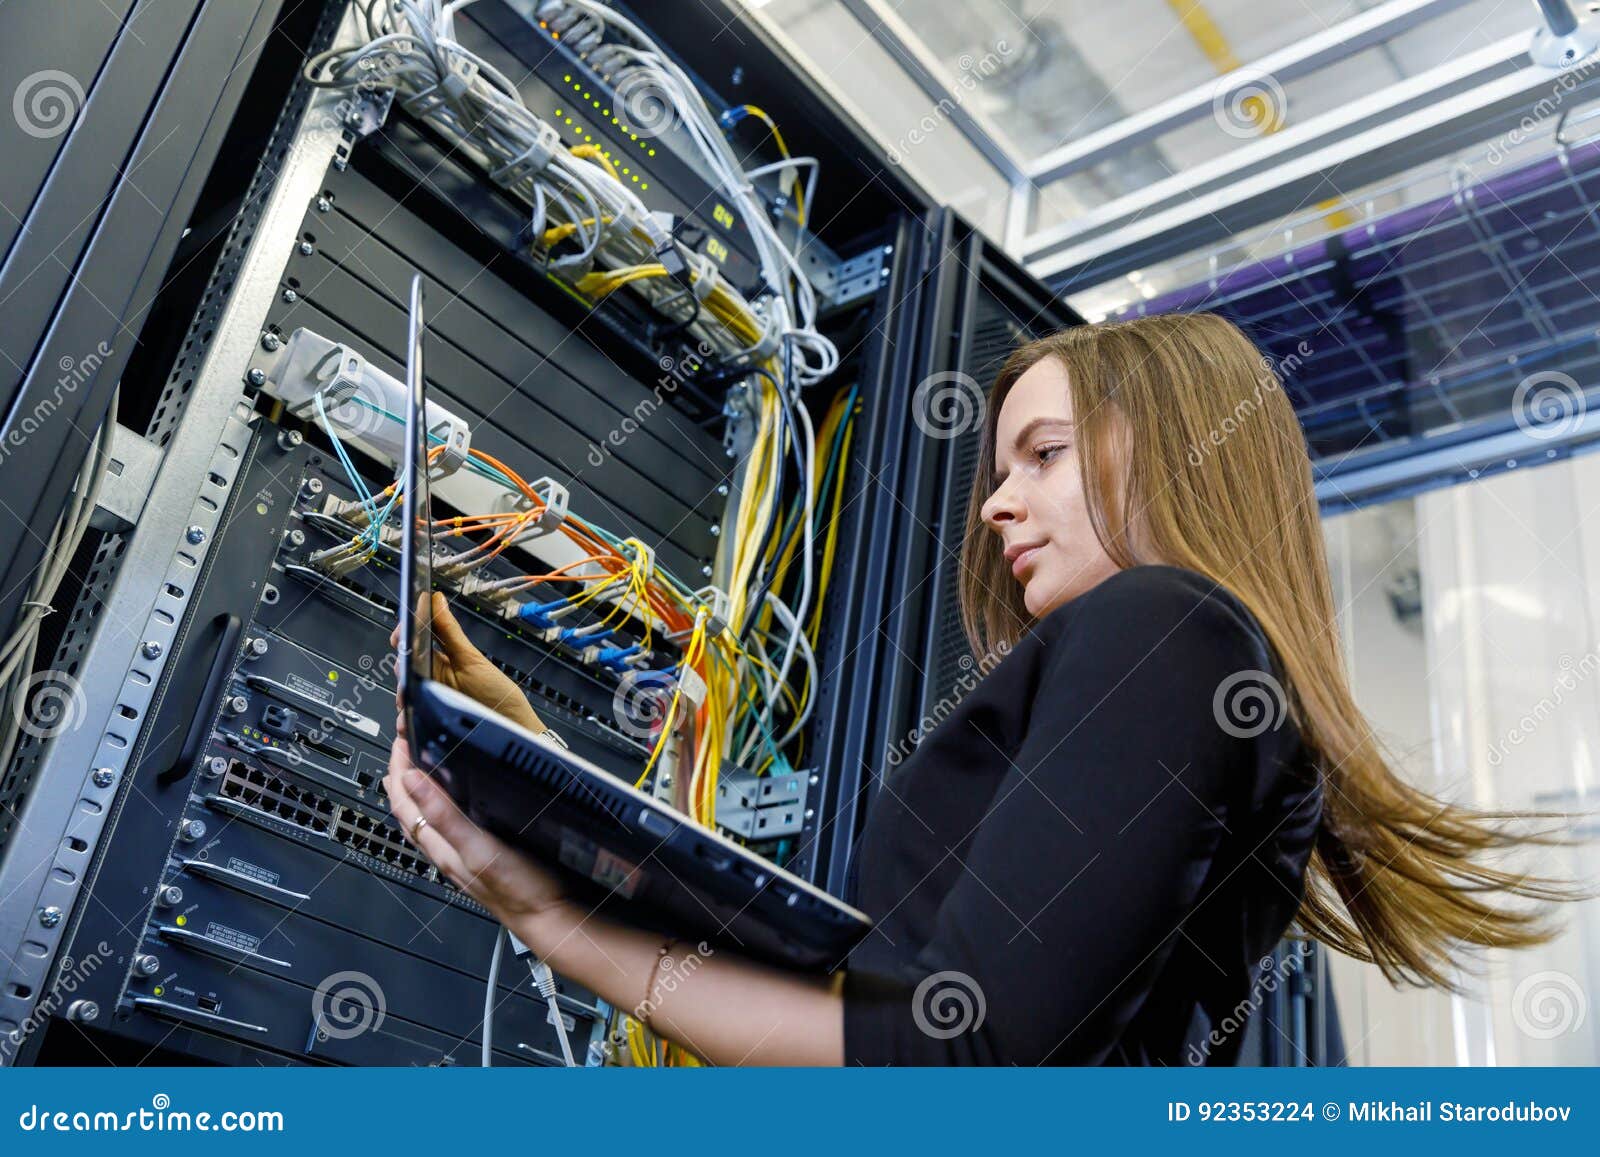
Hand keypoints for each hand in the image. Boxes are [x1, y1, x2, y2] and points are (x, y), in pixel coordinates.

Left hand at [385, 737, 567, 924]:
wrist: (548, 917)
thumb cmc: (518, 891)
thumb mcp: (479, 849)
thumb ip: (445, 816)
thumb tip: (413, 780)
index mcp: (440, 846)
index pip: (403, 801)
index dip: (398, 767)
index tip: (401, 738)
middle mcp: (445, 851)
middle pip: (409, 810)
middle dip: (402, 776)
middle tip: (404, 747)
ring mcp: (460, 856)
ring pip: (425, 821)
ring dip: (417, 793)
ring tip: (417, 771)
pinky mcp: (478, 857)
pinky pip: (447, 829)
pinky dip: (441, 809)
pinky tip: (455, 807)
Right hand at [392, 591, 545, 732]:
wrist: (511, 724)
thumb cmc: (495, 692)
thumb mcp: (470, 658)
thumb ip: (450, 630)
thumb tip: (436, 599)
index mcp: (440, 660)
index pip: (414, 641)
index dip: (403, 635)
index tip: (401, 635)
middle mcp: (431, 678)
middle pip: (403, 668)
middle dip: (400, 667)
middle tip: (404, 669)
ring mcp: (430, 699)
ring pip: (404, 694)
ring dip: (402, 696)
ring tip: (408, 698)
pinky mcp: (429, 721)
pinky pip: (411, 719)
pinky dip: (406, 720)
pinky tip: (409, 721)